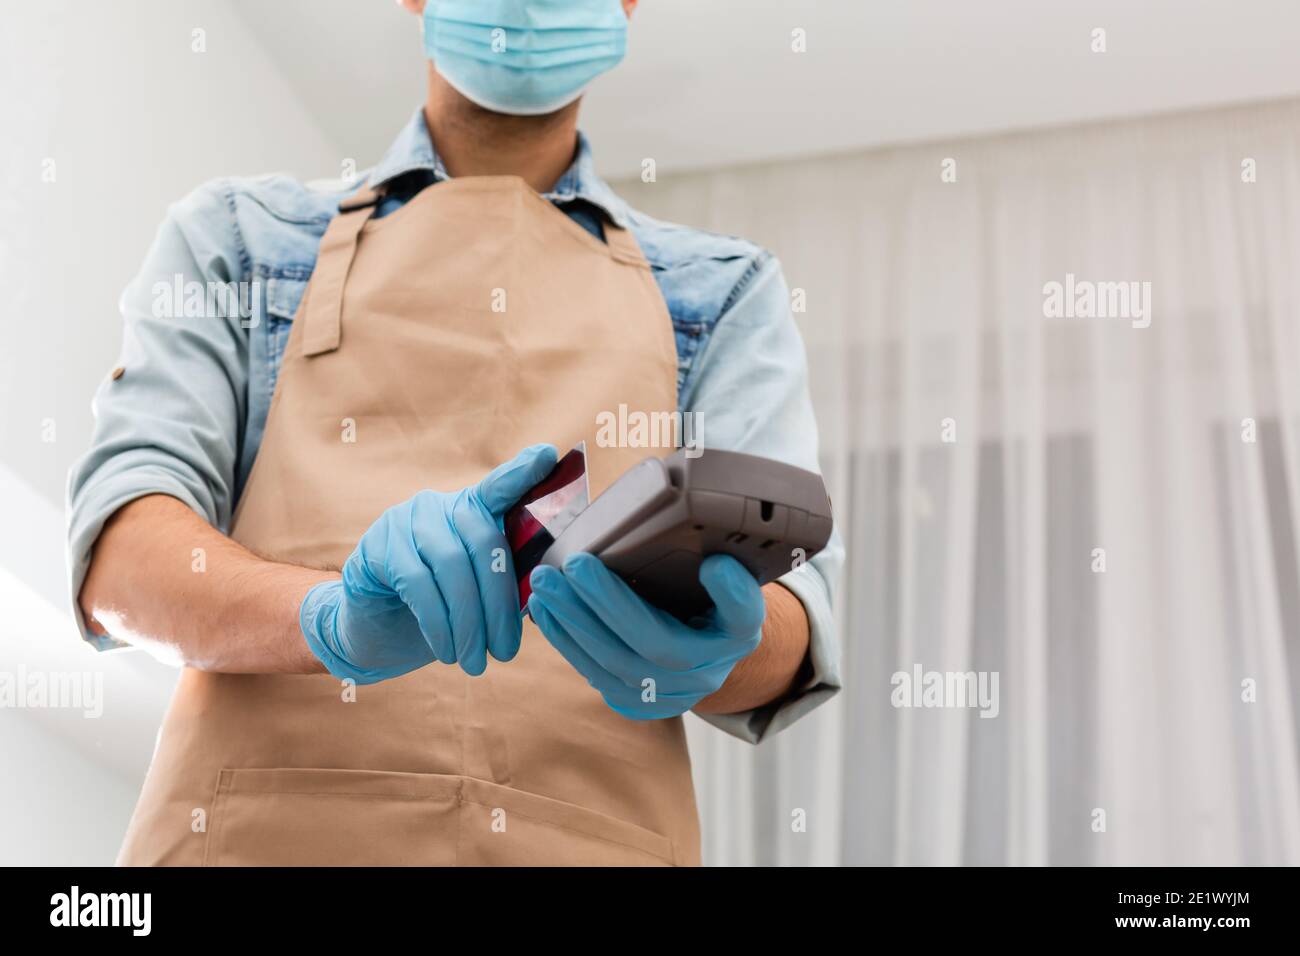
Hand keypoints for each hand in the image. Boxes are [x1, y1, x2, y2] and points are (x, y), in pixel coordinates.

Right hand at [299, 444, 557, 683]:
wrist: (374, 629)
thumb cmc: (439, 609)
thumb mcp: (476, 593)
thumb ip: (506, 580)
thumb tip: (545, 591)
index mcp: (471, 509)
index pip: (500, 487)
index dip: (523, 472)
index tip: (548, 455)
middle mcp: (440, 505)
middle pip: (483, 541)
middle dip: (499, 602)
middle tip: (506, 651)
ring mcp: (405, 520)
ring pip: (451, 566)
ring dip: (468, 621)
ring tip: (476, 661)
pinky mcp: (378, 546)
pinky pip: (417, 583)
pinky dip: (438, 622)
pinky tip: (446, 650)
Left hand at [527, 553, 764, 718]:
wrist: (703, 654)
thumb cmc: (706, 603)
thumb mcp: (721, 579)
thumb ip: (711, 561)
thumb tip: (694, 542)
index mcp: (738, 631)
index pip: (744, 614)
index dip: (732, 594)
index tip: (714, 565)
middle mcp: (710, 670)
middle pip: (655, 644)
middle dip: (606, 603)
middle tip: (573, 565)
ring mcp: (674, 695)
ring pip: (616, 665)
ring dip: (574, 622)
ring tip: (545, 585)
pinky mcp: (640, 705)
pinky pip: (597, 677)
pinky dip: (567, 641)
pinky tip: (546, 611)